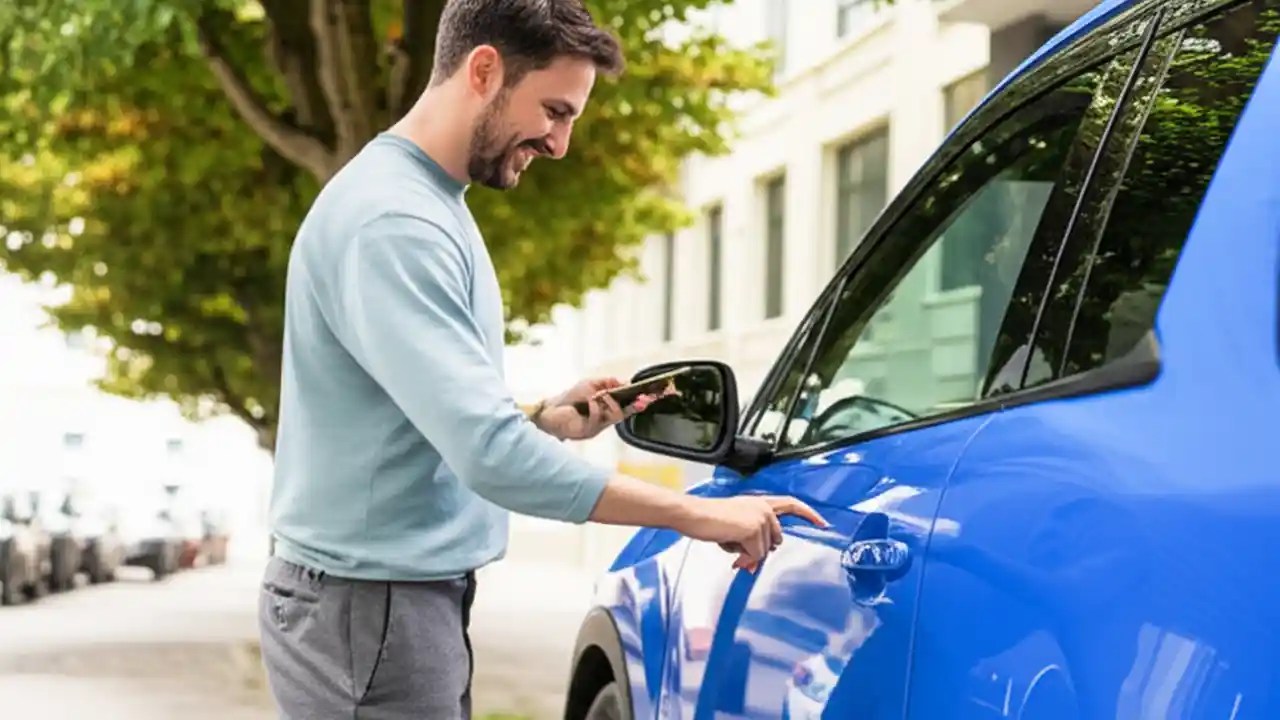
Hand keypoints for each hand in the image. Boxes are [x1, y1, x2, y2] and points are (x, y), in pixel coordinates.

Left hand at [534, 377, 660, 440]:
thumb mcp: (590, 384)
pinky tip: (590, 400)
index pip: (626, 407)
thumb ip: (607, 382)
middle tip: (639, 397)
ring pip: (614, 417)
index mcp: (606, 410)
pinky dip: (595, 407)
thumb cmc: (569, 399)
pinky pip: (597, 419)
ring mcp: (596, 427)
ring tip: (602, 394)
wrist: (549, 411)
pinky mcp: (587, 431)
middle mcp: (604, 420)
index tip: (648, 396)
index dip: (638, 403)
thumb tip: (624, 381)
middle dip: (633, 405)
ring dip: (611, 403)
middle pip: (624, 414)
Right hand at [676, 495, 829, 572]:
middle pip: (775, 541)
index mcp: (760, 502)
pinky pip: (754, 554)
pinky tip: (727, 541)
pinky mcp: (754, 530)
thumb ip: (751, 540)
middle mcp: (764, 508)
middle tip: (736, 547)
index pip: (791, 504)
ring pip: (762, 551)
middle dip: (758, 550)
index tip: (823, 523)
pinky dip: (741, 554)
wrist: (695, 514)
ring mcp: (761, 519)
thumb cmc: (709, 519)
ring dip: (745, 551)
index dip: (808, 514)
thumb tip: (754, 564)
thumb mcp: (735, 528)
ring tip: (726, 538)